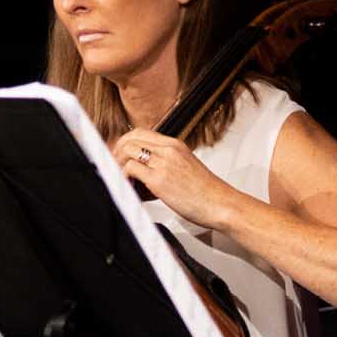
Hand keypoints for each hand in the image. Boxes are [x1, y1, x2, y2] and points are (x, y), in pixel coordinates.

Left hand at [112, 128, 248, 231]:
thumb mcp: (187, 166)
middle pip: (130, 138)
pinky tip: (131, 187)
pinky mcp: (159, 179)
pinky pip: (131, 169)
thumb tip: (146, 171)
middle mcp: (169, 149)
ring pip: (127, 151)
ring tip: (123, 179)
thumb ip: (168, 163)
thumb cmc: (207, 191)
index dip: (125, 142)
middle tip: (115, 166)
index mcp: (175, 145)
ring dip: (119, 164)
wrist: (221, 204)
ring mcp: (163, 163)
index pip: (140, 132)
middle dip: (117, 152)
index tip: (119, 154)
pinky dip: (125, 177)